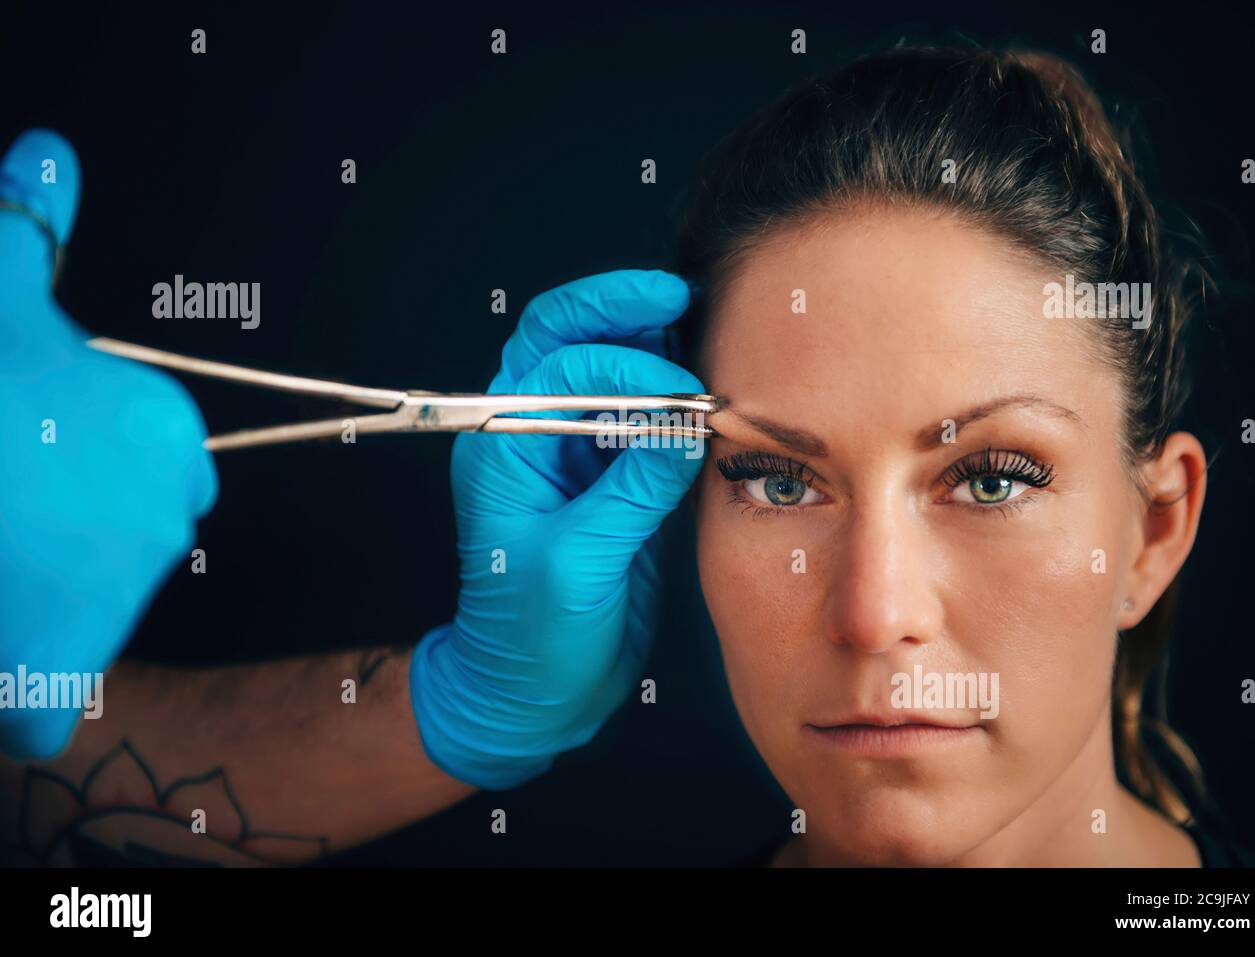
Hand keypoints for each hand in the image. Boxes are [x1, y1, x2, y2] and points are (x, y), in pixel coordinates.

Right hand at [0, 130, 217, 758]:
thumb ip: (23, 231)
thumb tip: (52, 149)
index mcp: (160, 425)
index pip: (148, 467)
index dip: (73, 471)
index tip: (21, 467)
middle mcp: (170, 504)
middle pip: (126, 535)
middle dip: (68, 530)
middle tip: (4, 512)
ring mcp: (123, 589)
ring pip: (89, 602)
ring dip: (38, 590)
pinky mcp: (61, 672)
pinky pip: (50, 701)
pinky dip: (19, 686)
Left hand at [408, 269, 705, 787]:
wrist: (531, 693)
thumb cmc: (531, 636)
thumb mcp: (579, 563)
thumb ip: (631, 492)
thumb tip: (686, 427)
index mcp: (504, 447)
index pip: (560, 364)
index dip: (626, 364)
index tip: (683, 396)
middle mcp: (532, 438)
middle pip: (566, 339)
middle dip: (619, 310)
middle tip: (675, 294)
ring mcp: (571, 457)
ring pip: (603, 370)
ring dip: (648, 348)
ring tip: (698, 331)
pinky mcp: (609, 483)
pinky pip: (636, 420)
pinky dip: (669, 401)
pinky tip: (705, 395)